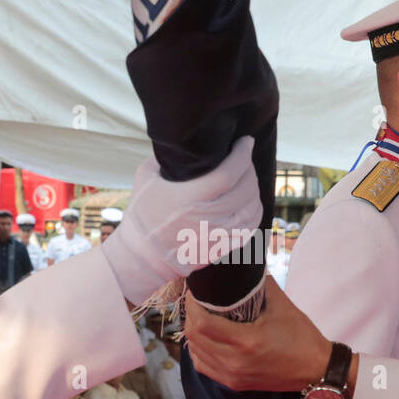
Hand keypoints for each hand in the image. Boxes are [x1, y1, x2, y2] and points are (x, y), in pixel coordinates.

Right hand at [102, 136, 261, 304]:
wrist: (142, 256)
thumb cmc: (142, 215)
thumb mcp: (146, 177)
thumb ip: (166, 157)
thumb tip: (186, 143)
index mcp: (188, 198)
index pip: (228, 174)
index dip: (242, 155)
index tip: (245, 142)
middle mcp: (207, 217)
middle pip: (244, 189)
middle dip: (249, 168)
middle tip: (245, 157)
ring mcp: (218, 236)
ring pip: (252, 208)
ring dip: (254, 188)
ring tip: (247, 177)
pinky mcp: (223, 247)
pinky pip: (251, 227)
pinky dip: (255, 210)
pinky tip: (250, 200)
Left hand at [184, 275, 332, 391]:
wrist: (315, 370)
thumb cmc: (301, 337)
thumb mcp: (281, 305)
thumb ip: (259, 284)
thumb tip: (243, 265)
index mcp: (246, 342)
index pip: (202, 323)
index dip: (192, 305)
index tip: (196, 292)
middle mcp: (235, 362)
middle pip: (194, 337)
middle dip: (190, 316)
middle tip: (197, 302)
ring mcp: (233, 376)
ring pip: (195, 353)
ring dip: (193, 334)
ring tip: (200, 317)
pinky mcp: (234, 384)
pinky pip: (204, 367)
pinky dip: (199, 351)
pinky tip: (206, 339)